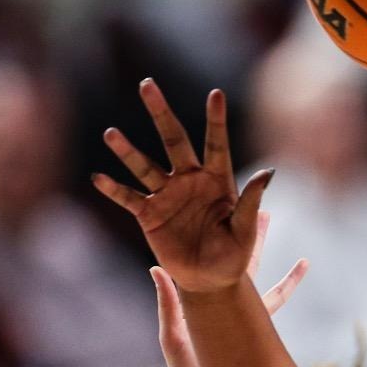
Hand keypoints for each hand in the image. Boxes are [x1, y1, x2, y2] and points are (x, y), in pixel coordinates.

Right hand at [95, 82, 273, 296]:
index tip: (216, 94)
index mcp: (217, 179)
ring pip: (144, 165)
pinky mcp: (149, 214)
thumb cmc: (233, 255)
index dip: (215, 120)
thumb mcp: (245, 231)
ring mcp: (167, 194)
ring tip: (111, 134)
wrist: (210, 282)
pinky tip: (98, 178)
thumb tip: (269, 172)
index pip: (216, 144)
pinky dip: (114, 189)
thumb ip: (251, 201)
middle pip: (173, 139)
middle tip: (147, 85)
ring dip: (127, 151)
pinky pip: (129, 198)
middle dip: (160, 113)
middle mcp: (189, 180)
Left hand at [151, 211, 308, 366]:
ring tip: (269, 220)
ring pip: (257, 271)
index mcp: (201, 300)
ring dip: (262, 246)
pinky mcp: (257, 328)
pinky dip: (289, 283)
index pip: (207, 261)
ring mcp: (241, 314)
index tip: (216, 211)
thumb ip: (169, 305)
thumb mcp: (172, 336)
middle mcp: (222, 302)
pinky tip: (302, 267)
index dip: (213, 236)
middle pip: (234, 259)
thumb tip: (155, 268)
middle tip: (250, 203)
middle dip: (242, 231)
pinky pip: (275, 300)